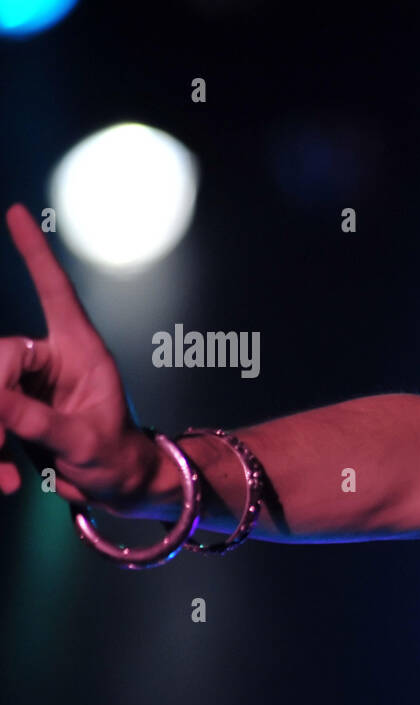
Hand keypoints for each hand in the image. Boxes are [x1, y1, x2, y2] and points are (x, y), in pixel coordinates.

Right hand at [0, 203, 159, 506]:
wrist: (118, 486)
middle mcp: (50, 360)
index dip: (36, 255)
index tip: (21, 213)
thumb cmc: (118, 460)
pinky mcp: (11, 408)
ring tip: (8, 481)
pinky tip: (8, 482)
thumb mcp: (84, 443)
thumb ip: (39, 420)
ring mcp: (28, 384)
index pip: (55, 294)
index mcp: (80, 353)